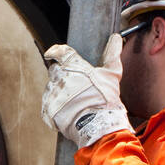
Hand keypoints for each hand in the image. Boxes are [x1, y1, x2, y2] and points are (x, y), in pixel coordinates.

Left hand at [41, 33, 132, 147]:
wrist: (97, 126)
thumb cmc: (105, 100)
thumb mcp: (112, 75)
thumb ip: (112, 55)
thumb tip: (116, 38)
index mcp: (73, 66)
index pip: (60, 52)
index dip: (56, 51)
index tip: (53, 53)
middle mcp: (59, 78)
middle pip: (55, 71)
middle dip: (62, 75)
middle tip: (75, 85)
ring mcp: (52, 94)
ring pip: (51, 88)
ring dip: (59, 92)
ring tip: (75, 101)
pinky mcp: (48, 110)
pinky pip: (48, 105)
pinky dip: (56, 107)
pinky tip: (69, 110)